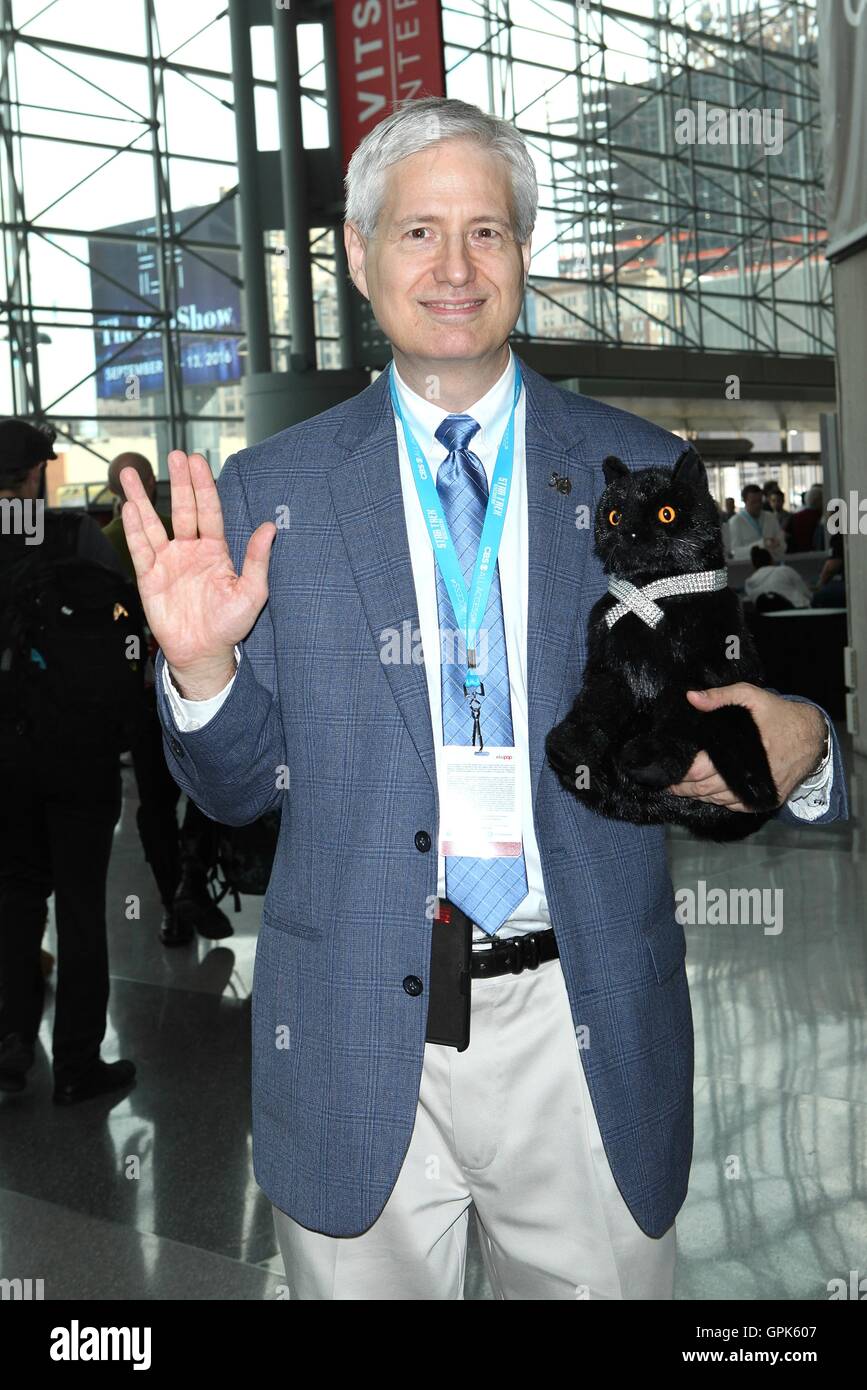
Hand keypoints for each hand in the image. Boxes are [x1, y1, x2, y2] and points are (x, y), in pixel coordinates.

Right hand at [120, 451, 275, 679]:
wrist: (203, 652)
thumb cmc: (229, 625)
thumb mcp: (251, 593)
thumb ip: (257, 560)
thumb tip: (271, 528)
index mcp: (216, 550)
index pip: (209, 510)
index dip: (204, 486)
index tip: (198, 460)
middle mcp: (190, 550)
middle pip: (183, 509)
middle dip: (180, 482)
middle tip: (175, 455)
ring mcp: (168, 561)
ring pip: (153, 523)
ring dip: (143, 498)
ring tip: (133, 472)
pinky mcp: (149, 576)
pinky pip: (140, 548)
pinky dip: (134, 528)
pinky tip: (129, 507)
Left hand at [666, 684, 825, 811]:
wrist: (813, 737)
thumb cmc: (780, 715)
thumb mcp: (752, 697)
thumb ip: (720, 697)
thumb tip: (691, 697)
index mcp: (741, 754)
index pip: (700, 771)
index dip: (681, 773)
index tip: (666, 769)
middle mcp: (748, 778)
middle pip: (704, 790)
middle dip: (683, 787)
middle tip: (667, 782)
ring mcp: (757, 792)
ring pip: (717, 800)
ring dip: (698, 795)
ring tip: (680, 788)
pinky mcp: (764, 799)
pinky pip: (734, 805)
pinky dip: (718, 800)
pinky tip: (706, 792)